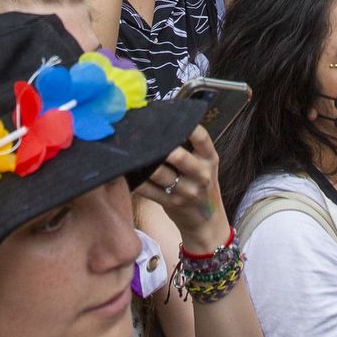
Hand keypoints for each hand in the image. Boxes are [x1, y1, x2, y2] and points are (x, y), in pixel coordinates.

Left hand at [135, 126, 228, 252]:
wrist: (207, 221)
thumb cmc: (199, 185)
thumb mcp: (203, 165)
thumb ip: (188, 148)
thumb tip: (159, 125)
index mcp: (210, 159)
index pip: (201, 137)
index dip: (186, 125)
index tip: (169, 114)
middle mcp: (201, 174)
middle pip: (178, 156)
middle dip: (158, 145)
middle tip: (141, 133)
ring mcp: (186, 191)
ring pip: (159, 173)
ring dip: (143, 162)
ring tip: (129, 149)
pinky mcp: (171, 204)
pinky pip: (148, 190)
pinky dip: (136, 180)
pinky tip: (126, 171)